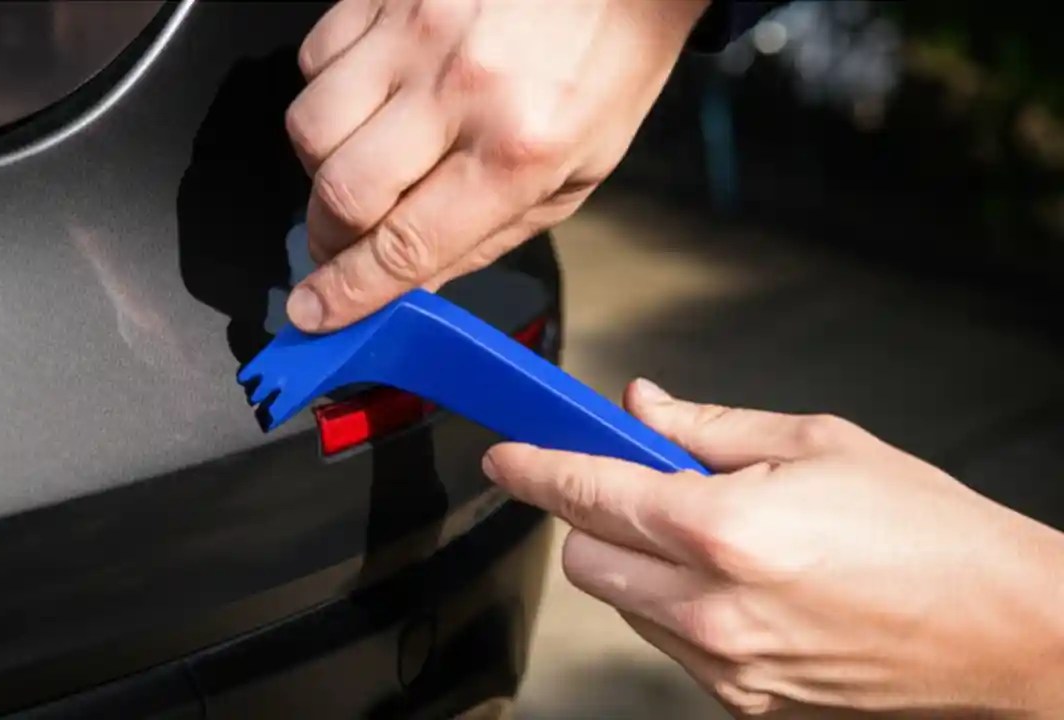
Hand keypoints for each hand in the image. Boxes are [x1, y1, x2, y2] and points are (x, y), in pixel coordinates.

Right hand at [284, 0, 707, 330]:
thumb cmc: (606, 64)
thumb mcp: (573, 176)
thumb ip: (487, 238)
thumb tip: (410, 288)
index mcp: (518, 149)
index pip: (403, 245)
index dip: (346, 293)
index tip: (314, 312)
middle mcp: (460, 88)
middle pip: (340, 195)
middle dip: (328, 242)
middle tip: (342, 247)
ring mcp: (415, 30)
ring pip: (309, 129)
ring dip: (323, 169)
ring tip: (365, 166)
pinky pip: (313, 59)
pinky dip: (329, 95)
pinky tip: (371, 100)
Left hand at [483, 379, 1063, 717]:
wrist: (1006, 630)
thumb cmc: (929, 534)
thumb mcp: (816, 442)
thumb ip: (707, 427)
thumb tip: (643, 407)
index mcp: (724, 529)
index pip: (589, 492)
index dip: (535, 468)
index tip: (508, 457)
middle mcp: (712, 606)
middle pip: (584, 558)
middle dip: (589, 516)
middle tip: (629, 485)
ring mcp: (725, 663)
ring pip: (622, 603)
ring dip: (635, 561)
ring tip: (706, 533)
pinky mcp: (743, 700)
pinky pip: (667, 641)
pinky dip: (673, 604)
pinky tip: (730, 580)